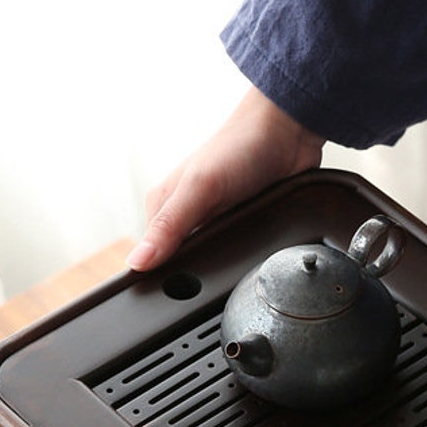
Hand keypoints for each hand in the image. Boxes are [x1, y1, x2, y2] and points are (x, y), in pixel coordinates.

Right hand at [125, 88, 324, 270]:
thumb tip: (137, 261)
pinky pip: (237, 257)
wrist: (288, 133)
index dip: (161, 278)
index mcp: (163, 206)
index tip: (173, 293)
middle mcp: (186, 216)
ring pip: (211, 263)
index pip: (151, 256)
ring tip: (234, 270)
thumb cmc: (239, 148)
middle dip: (196, 276)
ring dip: (222, 269)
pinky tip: (250, 261)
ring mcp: (215, 223)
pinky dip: (244, 260)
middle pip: (182, 264)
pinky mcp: (240, 228)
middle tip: (211, 282)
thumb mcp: (200, 188)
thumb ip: (170, 225)